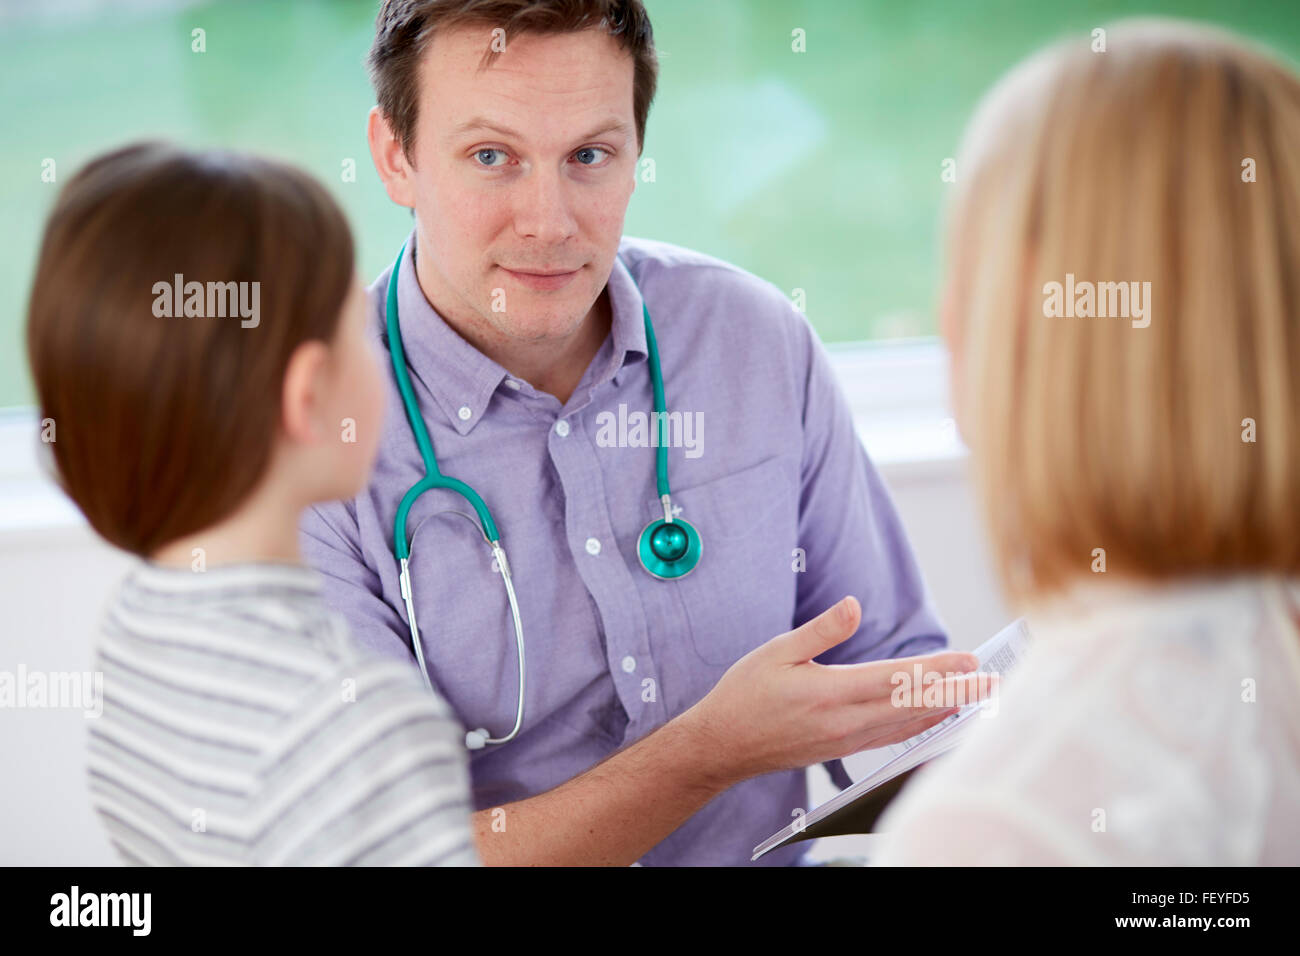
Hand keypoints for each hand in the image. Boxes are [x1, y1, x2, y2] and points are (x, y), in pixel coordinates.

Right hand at [681, 596, 993, 784]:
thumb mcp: (776, 651)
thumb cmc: (745, 694)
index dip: (935, 669)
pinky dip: (919, 725)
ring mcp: (846, 740)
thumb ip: (820, 630)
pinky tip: (935, 718)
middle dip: (955, 692)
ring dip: (944, 709)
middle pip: (911, 704)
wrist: (724, 744)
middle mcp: (844, 721)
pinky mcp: (843, 749)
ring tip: (977, 699)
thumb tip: (852, 605)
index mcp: (830, 692)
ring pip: (906, 723)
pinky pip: (891, 737)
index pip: (895, 679)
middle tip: (992, 682)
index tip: (967, 660)